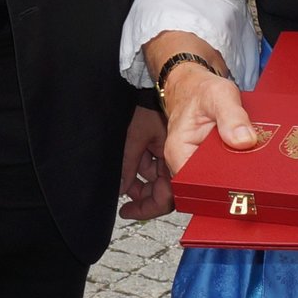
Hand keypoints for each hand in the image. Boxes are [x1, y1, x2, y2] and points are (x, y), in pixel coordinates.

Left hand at [119, 106, 174, 220]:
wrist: (161, 85)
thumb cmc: (153, 105)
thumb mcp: (135, 135)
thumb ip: (128, 164)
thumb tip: (121, 188)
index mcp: (176, 161)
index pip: (166, 196)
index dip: (147, 208)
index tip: (128, 212)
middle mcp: (177, 162)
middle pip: (162, 191)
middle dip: (142, 197)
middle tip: (124, 203)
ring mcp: (171, 156)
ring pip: (156, 180)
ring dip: (139, 184)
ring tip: (122, 183)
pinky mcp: (165, 150)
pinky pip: (154, 168)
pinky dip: (141, 171)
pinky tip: (129, 172)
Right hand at [147, 32, 259, 175]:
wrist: (194, 84)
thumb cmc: (199, 89)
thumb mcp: (218, 94)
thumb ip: (231, 116)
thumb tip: (245, 140)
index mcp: (180, 151)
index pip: (196, 185)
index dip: (221, 187)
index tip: (245, 180)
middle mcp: (187, 162)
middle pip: (213, 186)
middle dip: (237, 183)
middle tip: (261, 173)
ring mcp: (200, 163)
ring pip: (223, 179)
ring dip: (242, 175)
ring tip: (262, 164)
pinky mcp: (213, 161)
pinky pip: (229, 169)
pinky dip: (243, 165)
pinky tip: (257, 158)